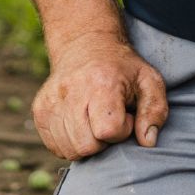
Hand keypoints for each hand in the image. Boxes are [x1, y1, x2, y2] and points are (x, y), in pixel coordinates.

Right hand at [31, 30, 168, 159]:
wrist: (86, 45)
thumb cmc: (122, 68)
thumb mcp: (149, 81)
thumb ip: (155, 111)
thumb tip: (147, 142)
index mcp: (101, 84)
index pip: (108, 130)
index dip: (122, 130)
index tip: (126, 115)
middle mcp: (71, 92)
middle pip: (86, 145)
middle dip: (104, 141)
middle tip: (110, 121)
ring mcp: (51, 102)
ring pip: (69, 149)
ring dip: (87, 143)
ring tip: (95, 121)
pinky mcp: (40, 110)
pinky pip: (55, 146)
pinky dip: (70, 143)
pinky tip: (80, 125)